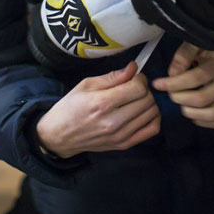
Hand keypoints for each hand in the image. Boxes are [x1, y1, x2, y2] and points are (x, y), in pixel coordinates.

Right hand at [35, 61, 159, 157]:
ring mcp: (120, 136)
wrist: (60, 136)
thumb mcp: (87, 84)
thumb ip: (113, 76)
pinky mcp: (124, 145)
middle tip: (134, 87)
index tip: (134, 77)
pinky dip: (153, 118)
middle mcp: (114, 122)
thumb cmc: (71, 107)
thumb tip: (134, 68)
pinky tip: (142, 112)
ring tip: (136, 99)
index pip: (138, 88)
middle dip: (144, 89)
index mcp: (102, 103)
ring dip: (148, 102)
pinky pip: (152, 130)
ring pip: (152, 113)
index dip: (140, 79)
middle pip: (147, 100)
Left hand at [151, 41, 213, 128]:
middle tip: (169, 93)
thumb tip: (173, 74)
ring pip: (211, 114)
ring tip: (180, 102)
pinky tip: (190, 109)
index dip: (174, 83)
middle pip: (202, 99)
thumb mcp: (194, 44)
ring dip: (189, 111)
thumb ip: (183, 55)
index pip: (197, 78)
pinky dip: (200, 120)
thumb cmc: (205, 49)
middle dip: (179, 98)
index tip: (158, 84)